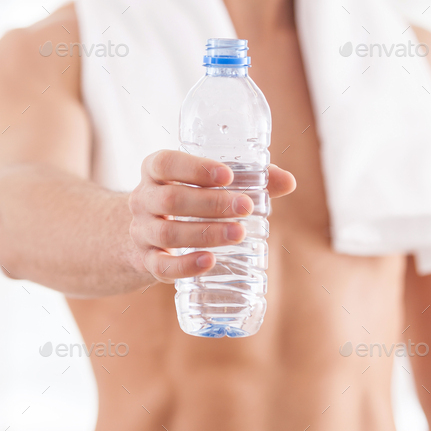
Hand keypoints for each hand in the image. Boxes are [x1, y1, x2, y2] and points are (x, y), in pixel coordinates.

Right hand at [128, 149, 294, 284]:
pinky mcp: (146, 261)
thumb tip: (289, 182)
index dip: (195, 168)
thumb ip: (246, 179)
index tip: (227, 175)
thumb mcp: (203, 183)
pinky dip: (185, 265)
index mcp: (154, 170)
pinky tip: (210, 261)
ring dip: (206, 233)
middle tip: (246, 207)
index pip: (166, 163)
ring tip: (239, 233)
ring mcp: (141, 232)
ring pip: (168, 233)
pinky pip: (161, 266)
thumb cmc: (185, 197)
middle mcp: (143, 199)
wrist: (142, 232)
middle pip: (171, 200)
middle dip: (211, 203)